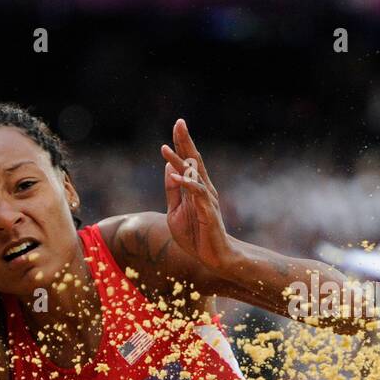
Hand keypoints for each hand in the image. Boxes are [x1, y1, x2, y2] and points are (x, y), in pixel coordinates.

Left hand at [160, 119, 234, 271]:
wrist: (214, 257)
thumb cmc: (195, 236)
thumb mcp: (175, 212)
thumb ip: (173, 191)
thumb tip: (168, 168)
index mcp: (195, 188)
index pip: (188, 161)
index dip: (182, 143)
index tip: (178, 125)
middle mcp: (204, 189)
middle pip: (193, 161)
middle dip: (185, 142)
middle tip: (179, 122)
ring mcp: (207, 199)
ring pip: (193, 175)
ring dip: (179, 161)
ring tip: (166, 148)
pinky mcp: (208, 212)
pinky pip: (197, 195)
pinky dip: (186, 185)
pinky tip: (176, 176)